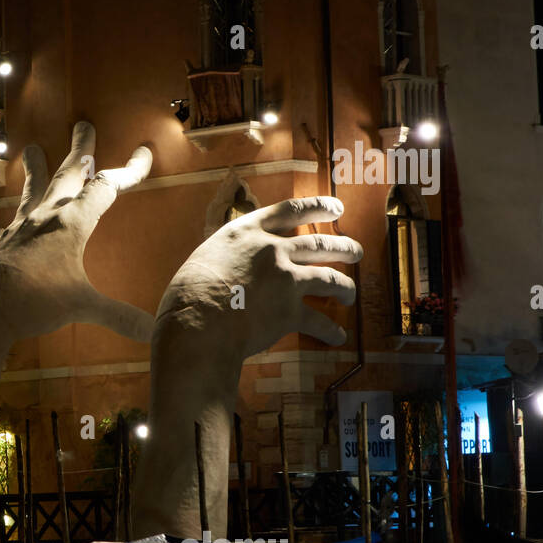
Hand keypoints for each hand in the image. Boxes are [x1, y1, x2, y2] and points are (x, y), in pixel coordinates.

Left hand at [0, 121, 153, 344]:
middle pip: (67, 173)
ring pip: (33, 188)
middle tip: (82, 123)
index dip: (128, 170)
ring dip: (37, 167)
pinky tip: (15, 216)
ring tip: (31, 148)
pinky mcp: (2, 241)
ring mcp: (20, 226)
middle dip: (79, 149)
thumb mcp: (83, 307)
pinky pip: (13, 218)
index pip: (106, 187)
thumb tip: (153, 332)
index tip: (144, 153)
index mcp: (72, 224)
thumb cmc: (36, 303)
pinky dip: (19, 212)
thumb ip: (119, 316)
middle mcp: (46, 216)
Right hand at [154, 195, 362, 359]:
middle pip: (318, 244)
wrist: (196, 323)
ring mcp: (285, 280)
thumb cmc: (187, 294)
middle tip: (356, 251)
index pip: (290, 210)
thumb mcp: (204, 258)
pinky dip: (330, 330)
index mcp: (246, 232)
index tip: (337, 208)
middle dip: (343, 247)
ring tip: (351, 293)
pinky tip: (338, 335)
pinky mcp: (289, 312)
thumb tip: (230, 266)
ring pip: (328, 278)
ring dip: (345, 286)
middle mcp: (271, 250)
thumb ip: (226, 256)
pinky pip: (318, 321)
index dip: (318, 207)